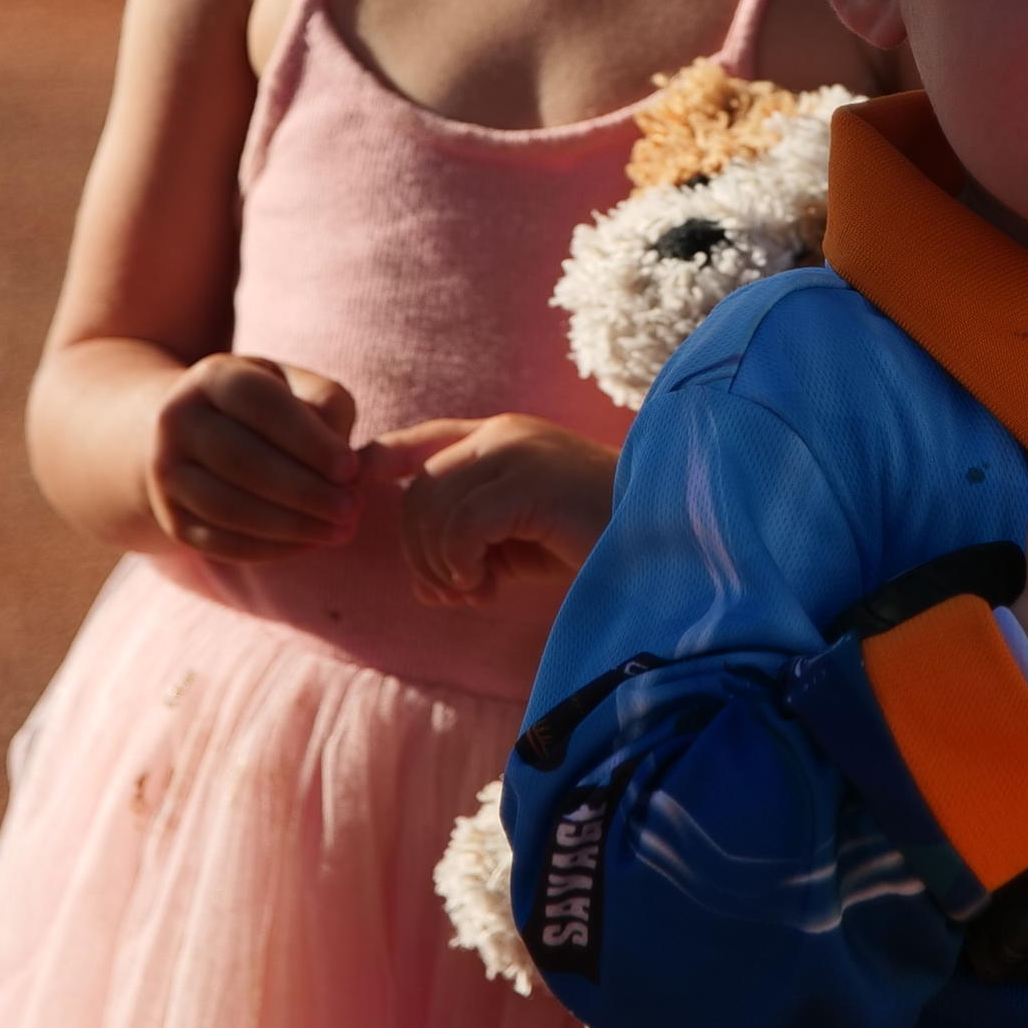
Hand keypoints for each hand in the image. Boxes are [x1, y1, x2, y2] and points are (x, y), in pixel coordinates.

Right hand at [144, 353, 360, 562]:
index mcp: (214, 378)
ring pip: (227, 507)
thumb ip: (333, 412)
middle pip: (241, 460)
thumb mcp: (296, 389)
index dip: (308, 439)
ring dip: (290, 525)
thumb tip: (361, 463)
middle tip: (353, 509)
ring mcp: (166, 472)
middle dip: (304, 490)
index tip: (352, 469)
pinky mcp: (171, 517)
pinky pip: (219, 542)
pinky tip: (309, 543)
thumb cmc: (266, 410)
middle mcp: (177, 421)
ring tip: (339, 530)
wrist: (193, 435)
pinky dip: (270, 548)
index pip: (260, 405)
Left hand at [379, 413, 616, 602]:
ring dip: (442, 565)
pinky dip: (462, 566)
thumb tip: (422, 581)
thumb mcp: (523, 540)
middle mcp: (504, 434)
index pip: (423, 438)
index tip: (361, 482)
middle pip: (418, 488)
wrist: (665, 538)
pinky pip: (461, 527)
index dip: (382, 459)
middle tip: (455, 593)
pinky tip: (489, 586)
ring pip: (432, 507)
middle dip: (420, 551)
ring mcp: (517, 453)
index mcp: (503, 437)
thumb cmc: (597, 542)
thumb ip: (473, 544)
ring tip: (478, 592)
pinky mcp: (531, 482)